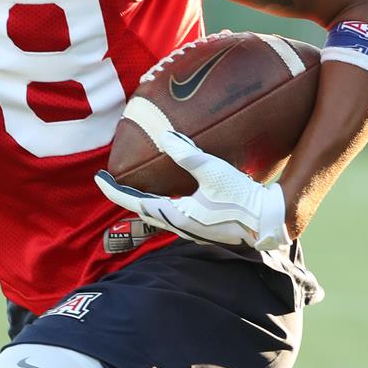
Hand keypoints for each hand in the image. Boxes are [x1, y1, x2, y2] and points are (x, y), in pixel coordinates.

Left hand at [95, 130, 290, 252]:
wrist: (268, 221)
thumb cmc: (242, 198)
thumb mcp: (213, 171)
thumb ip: (187, 154)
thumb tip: (165, 137)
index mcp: (177, 216)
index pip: (136, 203)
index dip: (115, 191)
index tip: (99, 179)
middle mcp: (180, 227)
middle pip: (144, 212)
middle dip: (127, 196)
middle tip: (113, 181)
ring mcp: (192, 230)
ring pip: (159, 216)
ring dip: (145, 202)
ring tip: (136, 187)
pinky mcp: (204, 229)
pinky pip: (174, 216)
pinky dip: (163, 204)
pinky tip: (169, 194)